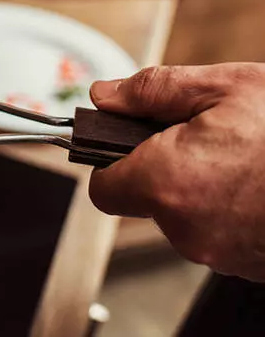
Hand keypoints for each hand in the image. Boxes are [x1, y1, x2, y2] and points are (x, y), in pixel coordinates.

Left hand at [88, 63, 264, 281]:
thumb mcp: (226, 87)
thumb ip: (152, 91)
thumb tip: (106, 95)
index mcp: (166, 183)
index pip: (103, 187)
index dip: (112, 161)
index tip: (130, 141)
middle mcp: (185, 228)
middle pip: (146, 199)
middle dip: (164, 167)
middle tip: (206, 137)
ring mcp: (219, 252)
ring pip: (183, 215)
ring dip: (200, 186)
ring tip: (243, 158)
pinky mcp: (247, 265)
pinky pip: (218, 232)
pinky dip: (229, 208)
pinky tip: (257, 183)